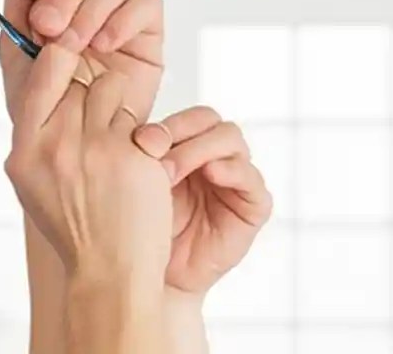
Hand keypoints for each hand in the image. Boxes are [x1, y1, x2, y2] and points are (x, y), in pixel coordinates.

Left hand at [0, 0, 163, 122]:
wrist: (73, 144)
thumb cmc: (45, 101)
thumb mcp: (16, 48)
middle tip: (48, 25)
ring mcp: (115, 6)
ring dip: (88, 10)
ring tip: (74, 46)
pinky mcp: (145, 26)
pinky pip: (145, 2)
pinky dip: (122, 20)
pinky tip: (104, 44)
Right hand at [4, 44, 172, 284]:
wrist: (109, 271)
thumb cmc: (71, 224)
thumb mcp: (30, 181)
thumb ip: (34, 131)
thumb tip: (44, 71)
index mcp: (25, 149)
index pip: (44, 71)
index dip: (60, 60)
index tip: (69, 63)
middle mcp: (56, 144)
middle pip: (80, 77)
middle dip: (90, 91)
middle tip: (94, 121)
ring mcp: (95, 148)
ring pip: (112, 87)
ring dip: (117, 105)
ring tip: (114, 139)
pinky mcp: (132, 155)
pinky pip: (137, 118)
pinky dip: (138, 135)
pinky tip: (134, 162)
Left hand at [136, 107, 272, 297]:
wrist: (151, 275)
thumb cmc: (141, 226)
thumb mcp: (138, 181)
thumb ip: (145, 152)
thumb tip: (147, 132)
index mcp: (189, 147)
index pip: (191, 117)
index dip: (170, 123)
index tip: (140, 139)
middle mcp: (215, 158)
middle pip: (213, 122)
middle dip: (183, 133)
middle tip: (156, 155)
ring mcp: (236, 181)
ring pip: (233, 141)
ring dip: (200, 149)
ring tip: (171, 171)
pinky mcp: (252, 208)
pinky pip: (253, 180)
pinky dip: (233, 171)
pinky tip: (211, 174)